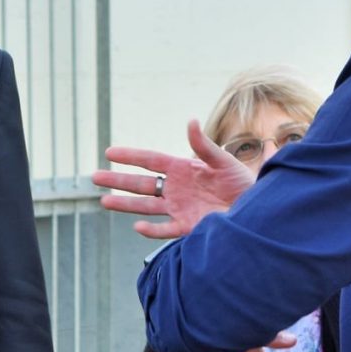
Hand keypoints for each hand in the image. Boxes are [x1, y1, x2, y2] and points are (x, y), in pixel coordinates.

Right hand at [93, 119, 253, 238]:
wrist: (255, 210)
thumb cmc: (243, 182)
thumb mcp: (223, 161)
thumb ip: (204, 145)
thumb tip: (190, 122)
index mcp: (183, 168)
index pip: (150, 160)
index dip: (130, 156)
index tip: (109, 152)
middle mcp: (176, 188)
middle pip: (141, 184)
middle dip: (118, 180)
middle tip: (94, 176)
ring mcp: (179, 208)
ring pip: (145, 206)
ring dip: (125, 204)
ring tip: (104, 201)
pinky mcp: (187, 226)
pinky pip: (165, 229)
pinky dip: (151, 229)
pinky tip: (137, 226)